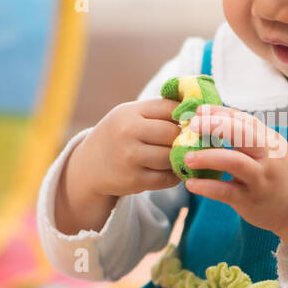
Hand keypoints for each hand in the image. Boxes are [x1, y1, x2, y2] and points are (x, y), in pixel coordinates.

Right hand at [55, 98, 180, 233]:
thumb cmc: (118, 136)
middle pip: (173, 134)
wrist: (88, 166)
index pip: (171, 108)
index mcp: (130, 112)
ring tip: (181, 157)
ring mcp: (130, 157)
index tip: (193, 123)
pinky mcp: (133, 180)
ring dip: (180, 159)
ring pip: (172, 157)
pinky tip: (172, 171)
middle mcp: (128, 132)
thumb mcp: (131, 115)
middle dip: (184, 139)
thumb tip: (199, 107)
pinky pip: (167, 178)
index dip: (187, 116)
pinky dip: (175, 175)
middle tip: (188, 142)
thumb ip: (159, 110)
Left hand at [183, 105, 287, 252]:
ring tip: (187, 158)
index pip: (245, 120)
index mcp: (271, 141)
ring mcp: (260, 179)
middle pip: (242, 133)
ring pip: (233, 161)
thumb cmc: (278, 174)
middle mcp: (268, 157)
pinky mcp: (250, 200)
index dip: (221, 113)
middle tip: (192, 126)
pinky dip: (206, 187)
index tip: (199, 111)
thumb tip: (214, 118)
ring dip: (207, 157)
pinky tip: (191, 183)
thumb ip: (249, 137)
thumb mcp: (271, 150)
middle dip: (215, 126)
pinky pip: (225, 191)